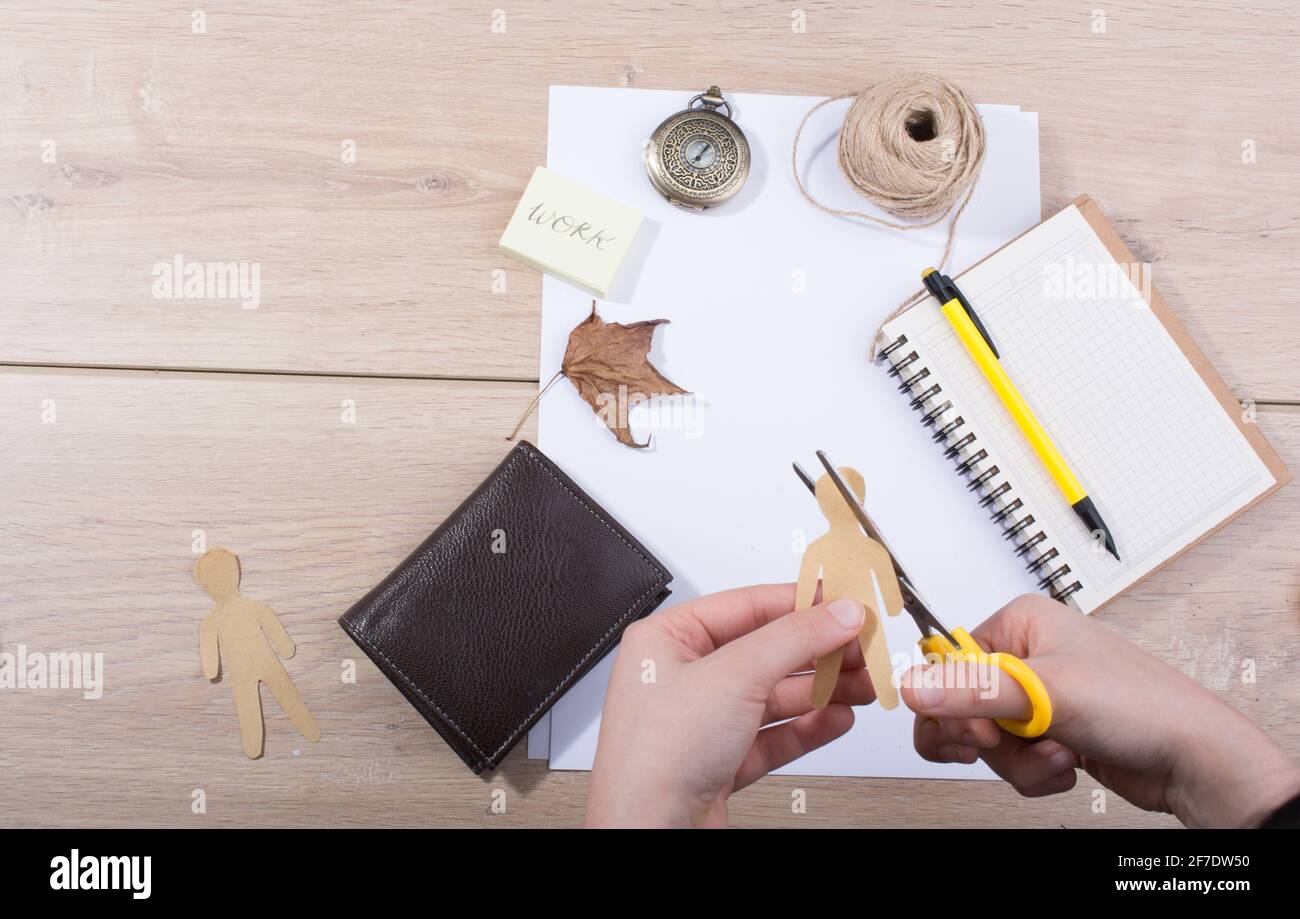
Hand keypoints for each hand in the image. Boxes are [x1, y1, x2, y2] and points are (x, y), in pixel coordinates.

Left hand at [586, 584, 874, 826]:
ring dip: (822, 690)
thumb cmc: (654, 757)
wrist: (648, 832)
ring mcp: (701, 722)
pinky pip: (772, 735)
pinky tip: (837, 717)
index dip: (799, 602)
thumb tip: (837, 612)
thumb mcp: (734, 676)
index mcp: (666, 639)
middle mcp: (681, 677)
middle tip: (862, 648)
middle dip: (818, 652)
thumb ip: (794, 639)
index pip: (745, 605)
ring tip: (862, 684)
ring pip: (773, 695)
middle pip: (765, 651)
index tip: (843, 601)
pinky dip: (807, 726)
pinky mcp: (719, 761)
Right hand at [900, 594, 1299, 826]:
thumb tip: (912, 685)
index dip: (955, 705)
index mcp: (1020, 624)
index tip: (981, 730)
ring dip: (1018, 761)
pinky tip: (1066, 766)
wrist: (1193, 760)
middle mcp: (1026, 656)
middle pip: (962, 707)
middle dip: (992, 740)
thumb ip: (973, 691)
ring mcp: (1040, 697)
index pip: (948, 664)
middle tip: (1013, 744)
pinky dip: (1034, 772)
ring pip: (987, 740)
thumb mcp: (1046, 693)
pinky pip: (1012, 759)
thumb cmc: (1141, 706)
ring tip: (1057, 755)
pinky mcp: (1051, 732)